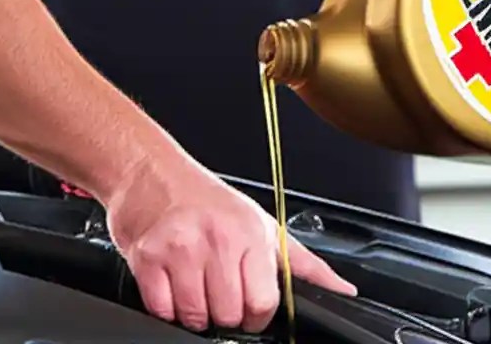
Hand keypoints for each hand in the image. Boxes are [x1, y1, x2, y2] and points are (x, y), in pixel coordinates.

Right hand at [104, 155, 356, 332]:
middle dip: (224, 313)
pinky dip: (167, 307)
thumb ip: (304, 263)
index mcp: (250, 234)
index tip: (248, 306)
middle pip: (229, 315)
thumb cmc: (207, 200)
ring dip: (194, 312)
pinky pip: (162, 309)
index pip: (263, 303)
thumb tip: (342, 290)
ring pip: (195, 317)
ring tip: (194, 284)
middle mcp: (217, 240)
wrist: (151, 173)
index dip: (257, 315)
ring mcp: (180, 249)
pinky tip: (172, 284)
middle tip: (217, 290)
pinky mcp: (147, 258)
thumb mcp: (262, 224)